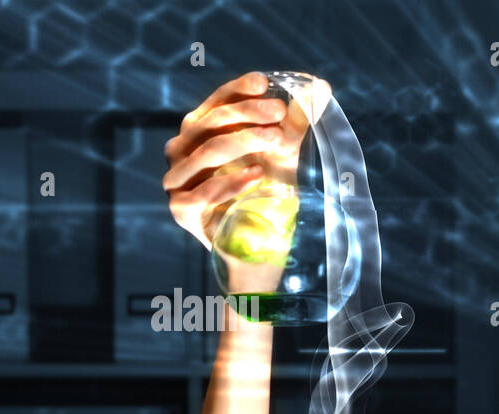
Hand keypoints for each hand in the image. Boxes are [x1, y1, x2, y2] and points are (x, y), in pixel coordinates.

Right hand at [162, 71, 331, 250]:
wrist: (260, 246)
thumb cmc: (267, 195)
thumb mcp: (282, 154)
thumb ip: (294, 122)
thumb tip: (321, 85)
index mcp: (199, 132)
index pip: (216, 103)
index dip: (238, 90)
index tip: (265, 82)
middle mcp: (181, 151)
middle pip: (209, 123)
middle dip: (246, 113)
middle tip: (279, 111)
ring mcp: (177, 180)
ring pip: (206, 152)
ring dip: (244, 141)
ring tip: (278, 138)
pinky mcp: (182, 209)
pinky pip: (204, 190)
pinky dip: (233, 181)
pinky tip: (258, 174)